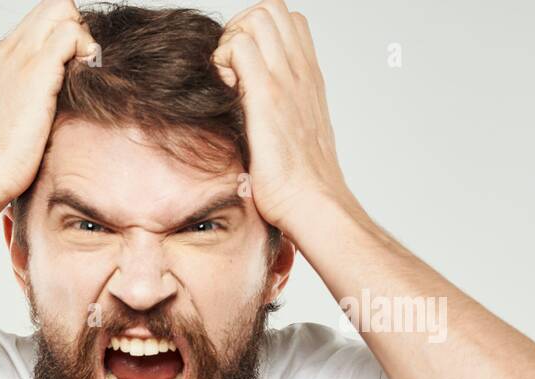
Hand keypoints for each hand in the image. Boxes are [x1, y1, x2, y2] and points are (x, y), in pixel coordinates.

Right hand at [0, 0, 98, 209]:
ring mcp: (20, 59)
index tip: (75, 64)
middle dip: (77, 28)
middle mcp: (10, 51)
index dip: (66, 32)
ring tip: (85, 71)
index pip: (43, 19)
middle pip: (54, 7)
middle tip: (83, 65)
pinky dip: (86, 48)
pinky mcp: (35, 73)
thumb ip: (34, 95)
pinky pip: (70, 33)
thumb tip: (59, 97)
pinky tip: (87, 76)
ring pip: (63, 11)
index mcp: (4, 59)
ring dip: (83, 37)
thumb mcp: (16, 117)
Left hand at [212, 0, 351, 233]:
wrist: (313, 203)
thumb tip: (256, 118)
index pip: (289, 21)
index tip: (242, 70)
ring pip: (256, 18)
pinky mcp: (267, 96)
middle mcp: (302, 71)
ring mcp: (287, 79)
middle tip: (228, 70)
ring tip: (226, 81)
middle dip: (240, 28)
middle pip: (271, 9)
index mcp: (309, 78)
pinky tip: (223, 94)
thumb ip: (281, 116)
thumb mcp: (295, 137)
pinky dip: (222, 62)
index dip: (258, 32)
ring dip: (230, 41)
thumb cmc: (299, 183)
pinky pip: (238, 47)